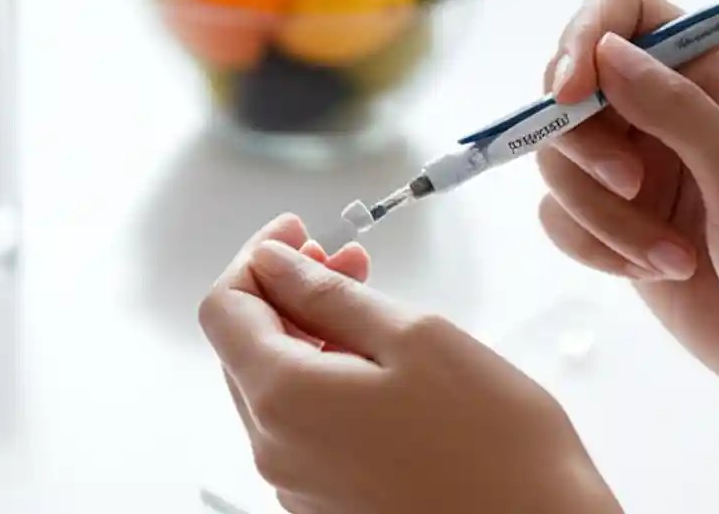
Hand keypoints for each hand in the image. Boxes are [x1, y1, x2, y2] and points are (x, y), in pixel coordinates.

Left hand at [199, 214, 620, 513]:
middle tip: (342, 257)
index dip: (256, 257)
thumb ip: (329, 295)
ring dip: (307, 334)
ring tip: (369, 307)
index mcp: (286, 401)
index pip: (223, 309)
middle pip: (244, 349)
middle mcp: (276, 452)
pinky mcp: (328, 504)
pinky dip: (323, 380)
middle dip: (286, 291)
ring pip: (275, 388)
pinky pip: (303, 428)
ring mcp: (299, 486)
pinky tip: (374, 363)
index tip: (295, 232)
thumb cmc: (494, 447)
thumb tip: (275, 263)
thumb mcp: (414, 338)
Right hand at [537, 0, 718, 410]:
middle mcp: (666, 113)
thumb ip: (677, 110)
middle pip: (571, 89)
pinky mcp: (612, 223)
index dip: (584, 38)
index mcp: (713, 79)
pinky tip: (652, 271)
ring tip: (667, 257)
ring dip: (602, 216)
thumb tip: (604, 50)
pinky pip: (560, 215)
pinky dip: (594, 247)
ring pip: (559, 160)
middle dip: (587, 146)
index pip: (625, 12)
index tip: (566, 93)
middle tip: (632, 188)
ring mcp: (635, 169)